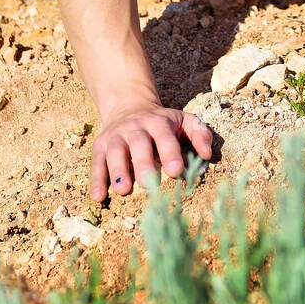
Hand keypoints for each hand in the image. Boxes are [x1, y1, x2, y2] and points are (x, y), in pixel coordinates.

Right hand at [90, 103, 212, 200]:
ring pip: (115, 152)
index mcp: (158, 123)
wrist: (129, 106)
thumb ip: (199, 133)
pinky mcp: (100, 146)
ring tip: (123, 190)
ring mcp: (116, 136)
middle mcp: (135, 128)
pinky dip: (96, 180)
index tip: (176, 171)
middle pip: (138, 144)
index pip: (164, 137)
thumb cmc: (163, 123)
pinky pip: (96, 162)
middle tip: (149, 183)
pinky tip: (99, 197)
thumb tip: (208, 154)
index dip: (170, 153)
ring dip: (118, 171)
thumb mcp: (183, 121)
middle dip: (143, 163)